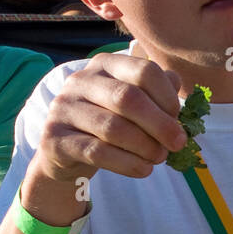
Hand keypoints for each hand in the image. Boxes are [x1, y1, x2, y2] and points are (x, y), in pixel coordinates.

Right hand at [34, 52, 187, 184]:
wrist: (66, 151)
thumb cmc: (109, 122)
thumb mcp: (133, 104)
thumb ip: (157, 92)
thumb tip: (178, 85)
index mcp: (105, 64)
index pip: (144, 71)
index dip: (168, 97)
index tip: (178, 119)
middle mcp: (80, 80)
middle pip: (128, 98)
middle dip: (160, 124)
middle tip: (178, 143)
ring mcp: (63, 108)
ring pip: (113, 127)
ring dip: (145, 147)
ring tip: (160, 158)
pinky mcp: (54, 138)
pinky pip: (96, 152)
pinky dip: (127, 163)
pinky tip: (143, 170)